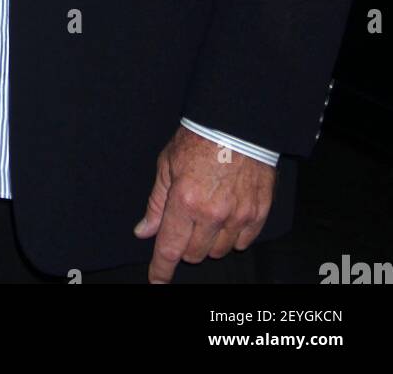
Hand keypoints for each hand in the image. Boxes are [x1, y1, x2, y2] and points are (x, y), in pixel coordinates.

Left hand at [134, 125, 275, 282]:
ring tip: (208, 215)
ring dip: (210, 242)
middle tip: (186, 222)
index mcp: (185, 201)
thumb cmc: (198, 139)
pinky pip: (243, 242)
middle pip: (195, 254)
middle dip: (185, 244)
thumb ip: (156, 203)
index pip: (170, 248)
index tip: (157, 279)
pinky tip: (227, 216)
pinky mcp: (259, 213)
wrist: (236, 124)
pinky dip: (233, 236)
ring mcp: (238, 215)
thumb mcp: (167, 165)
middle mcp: (213, 213)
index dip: (161, 269)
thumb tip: (144, 231)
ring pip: (219, 251)